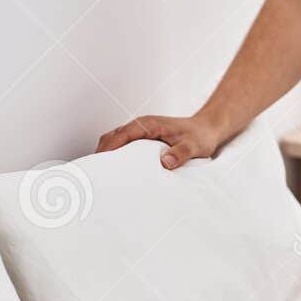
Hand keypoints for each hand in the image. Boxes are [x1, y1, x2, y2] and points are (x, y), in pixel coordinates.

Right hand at [95, 113, 227, 168]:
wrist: (207, 129)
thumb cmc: (199, 136)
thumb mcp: (194, 146)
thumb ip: (181, 153)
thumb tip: (165, 162)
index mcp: (149, 125)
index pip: (122, 135)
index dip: (108, 149)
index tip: (98, 163)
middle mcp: (142, 126)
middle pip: (112, 137)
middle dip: (101, 154)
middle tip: (93, 174)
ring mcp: (141, 132)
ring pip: (115, 141)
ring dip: (106, 155)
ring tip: (100, 176)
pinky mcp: (143, 139)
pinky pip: (122, 145)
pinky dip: (114, 156)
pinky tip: (114, 171)